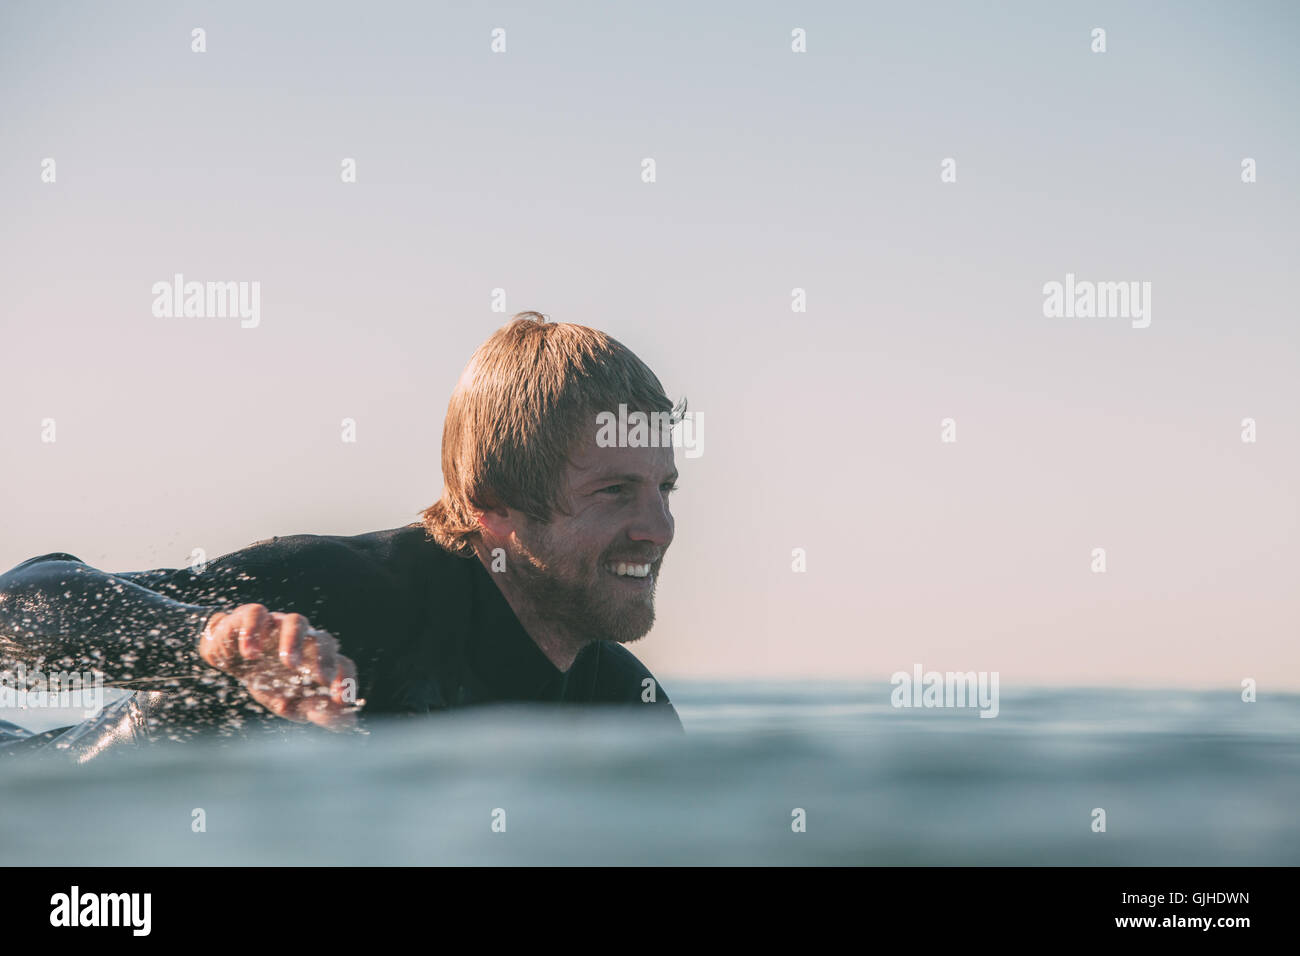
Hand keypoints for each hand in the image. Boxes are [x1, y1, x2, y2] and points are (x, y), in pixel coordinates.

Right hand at [198, 603, 361, 731]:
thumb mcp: (289, 702)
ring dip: (295, 641)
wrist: (226, 655)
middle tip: (321, 679)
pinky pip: (257, 615)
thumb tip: (349, 722)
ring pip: (296, 621)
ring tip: (289, 663)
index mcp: (317, 659)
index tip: (341, 698)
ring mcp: (279, 624)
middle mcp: (303, 638)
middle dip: (325, 660)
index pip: (342, 664)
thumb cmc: (265, 679)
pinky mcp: (251, 615)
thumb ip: (317, 710)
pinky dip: (254, 632)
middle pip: (324, 640)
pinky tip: (250, 654)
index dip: (345, 679)